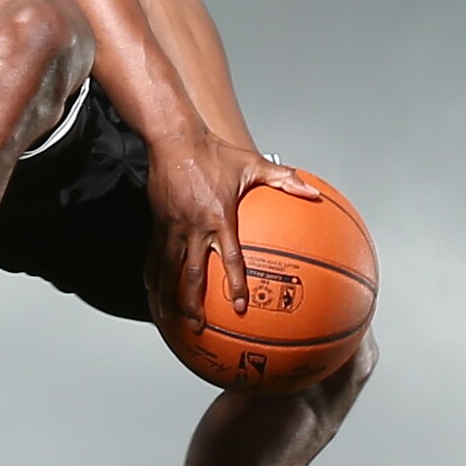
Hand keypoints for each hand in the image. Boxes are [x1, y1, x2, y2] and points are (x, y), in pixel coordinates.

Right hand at [150, 137, 321, 319]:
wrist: (174, 140)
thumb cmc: (214, 152)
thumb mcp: (253, 164)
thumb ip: (284, 180)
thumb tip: (313, 192)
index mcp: (219, 216)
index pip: (229, 258)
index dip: (236, 283)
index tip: (240, 305)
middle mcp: (194, 227)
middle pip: (192, 274)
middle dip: (193, 303)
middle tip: (197, 325)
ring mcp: (173, 227)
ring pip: (168, 269)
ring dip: (168, 296)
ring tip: (169, 318)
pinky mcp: (158, 224)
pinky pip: (154, 255)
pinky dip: (153, 275)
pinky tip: (152, 290)